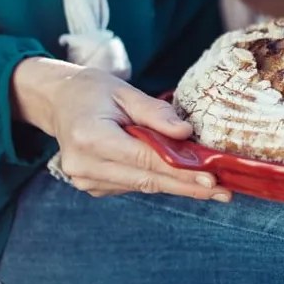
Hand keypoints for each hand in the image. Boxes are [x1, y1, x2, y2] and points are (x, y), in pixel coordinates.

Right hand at [11, 58, 231, 200]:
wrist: (58, 101)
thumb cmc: (93, 91)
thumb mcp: (125, 91)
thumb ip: (156, 114)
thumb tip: (186, 134)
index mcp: (90, 138)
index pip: (146, 160)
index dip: (181, 171)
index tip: (212, 178)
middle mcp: (84, 165)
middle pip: (148, 180)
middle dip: (189, 187)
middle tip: (224, 192)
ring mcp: (86, 179)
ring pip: (144, 186)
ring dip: (179, 186)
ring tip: (215, 188)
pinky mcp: (93, 186)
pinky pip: (135, 185)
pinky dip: (161, 181)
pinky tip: (185, 180)